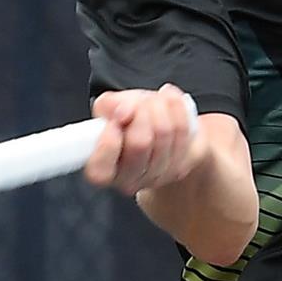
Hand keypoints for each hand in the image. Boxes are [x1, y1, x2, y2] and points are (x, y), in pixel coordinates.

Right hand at [84, 84, 204, 196]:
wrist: (158, 122)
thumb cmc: (129, 119)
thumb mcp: (110, 107)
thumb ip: (107, 106)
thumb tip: (120, 109)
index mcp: (104, 169)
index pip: (100, 169)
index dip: (108, 143)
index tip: (115, 120)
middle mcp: (129, 179)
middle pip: (139, 143)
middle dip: (140, 112)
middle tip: (138, 104)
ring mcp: (157, 176)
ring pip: (163, 133)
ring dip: (159, 106)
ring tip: (153, 101)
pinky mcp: (180, 166)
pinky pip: (182, 130)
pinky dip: (176, 107)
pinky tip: (169, 101)